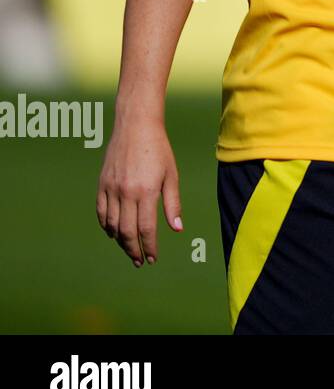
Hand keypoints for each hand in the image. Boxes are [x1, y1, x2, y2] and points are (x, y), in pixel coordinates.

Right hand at [96, 115, 183, 265]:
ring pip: (112, 225)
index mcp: (146, 192)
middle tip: (139, 262)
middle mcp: (126, 193)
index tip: (153, 258)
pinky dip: (106, 226)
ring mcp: (111, 189)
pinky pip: (101, 212)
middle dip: (134, 250)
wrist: (135, 127)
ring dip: (120, 241)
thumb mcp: (171, 175)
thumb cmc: (159, 150)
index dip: (149, 247)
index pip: (146, 228)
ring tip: (129, 249)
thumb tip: (177, 229)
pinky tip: (113, 233)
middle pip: (127, 231)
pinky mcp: (102, 184)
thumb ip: (172, 204)